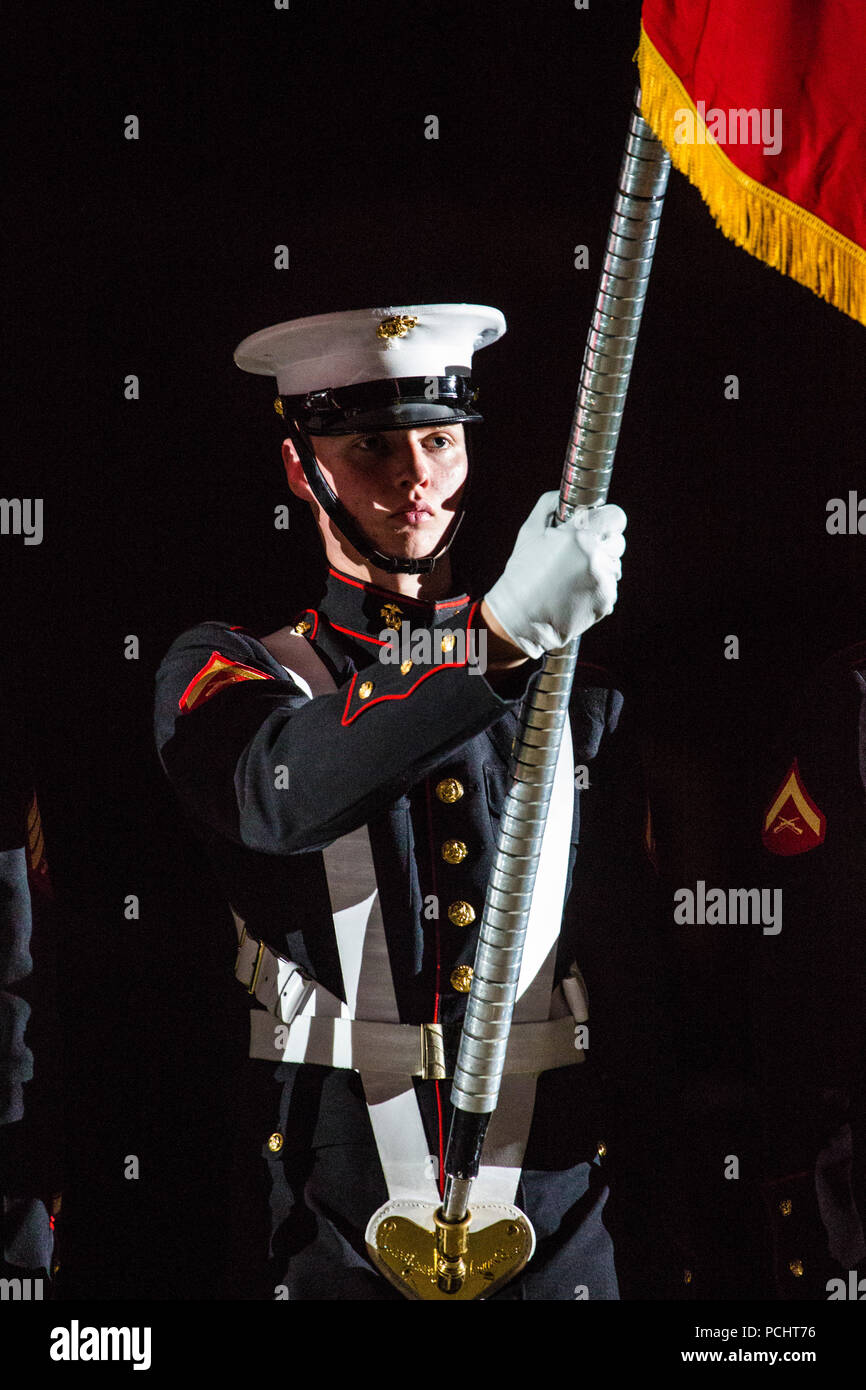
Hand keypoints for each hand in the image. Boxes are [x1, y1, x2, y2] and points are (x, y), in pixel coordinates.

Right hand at [483, 492, 625, 658]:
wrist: (520, 617)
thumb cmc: (521, 574)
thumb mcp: (529, 532)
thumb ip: (548, 505)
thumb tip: (562, 494)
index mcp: (578, 535)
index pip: (616, 517)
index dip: (608, 520)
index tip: (600, 526)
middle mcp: (595, 556)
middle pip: (618, 542)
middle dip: (603, 545)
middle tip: (580, 556)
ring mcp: (602, 580)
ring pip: (614, 566)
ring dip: (600, 568)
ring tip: (573, 578)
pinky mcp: (606, 601)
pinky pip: (610, 587)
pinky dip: (597, 589)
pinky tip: (575, 594)